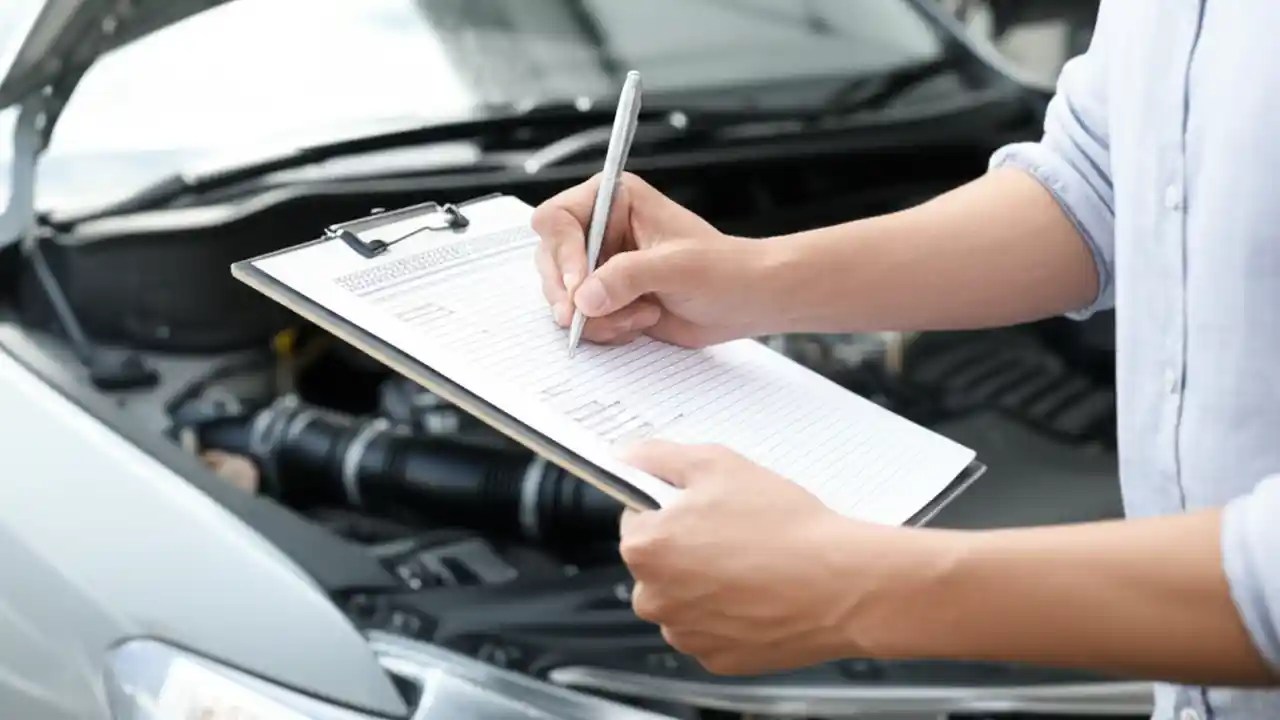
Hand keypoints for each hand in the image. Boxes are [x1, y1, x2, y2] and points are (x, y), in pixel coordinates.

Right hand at [532, 172, 782, 347]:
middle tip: (588, 317)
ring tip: (639, 315)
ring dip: (595, 317)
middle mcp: (600, 230)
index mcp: (615, 200)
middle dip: (572, 295)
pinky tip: (640, 322)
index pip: (557, 219)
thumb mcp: (677, 267)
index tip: (578, 285)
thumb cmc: (724, 270)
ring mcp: (600, 266)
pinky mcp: (606, 298)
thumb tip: (585, 297)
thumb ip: (628, 276)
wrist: (745, 302)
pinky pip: (581, 319)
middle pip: (550, 261)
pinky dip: (604, 329)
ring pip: (562, 296)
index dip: (561, 253)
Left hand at [617, 440, 922, 674]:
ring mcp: (685, 634)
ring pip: (682, 600)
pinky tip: (760, 595)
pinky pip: (710, 631)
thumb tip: (626, 455)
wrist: (841, 583)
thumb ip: (660, 458)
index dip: (671, 508)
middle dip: (685, 548)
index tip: (705, 508)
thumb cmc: (783, 524)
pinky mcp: (716, 660)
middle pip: (656, 564)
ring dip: (704, 585)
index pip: (636, 519)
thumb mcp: (718, 464)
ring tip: (752, 565)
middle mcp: (653, 598)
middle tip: (734, 533)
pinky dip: (729, 616)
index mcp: (645, 548)